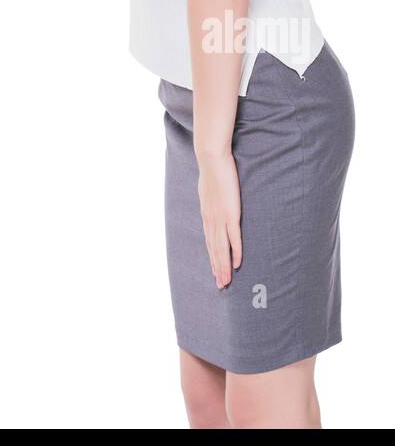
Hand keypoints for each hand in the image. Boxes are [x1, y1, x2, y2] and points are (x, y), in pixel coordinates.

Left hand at [196, 149, 242, 287]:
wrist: (211, 159)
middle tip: (221, 285)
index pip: (209, 242)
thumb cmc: (212, 171)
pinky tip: (238, 263)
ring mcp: (220, 218)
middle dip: (218, 268)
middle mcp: (211, 220)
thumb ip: (212, 199)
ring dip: (224, 266)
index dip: (212, 258)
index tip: (215, 271)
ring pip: (222, 248)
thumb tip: (213, 201)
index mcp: (207, 215)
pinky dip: (236, 252)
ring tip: (226, 281)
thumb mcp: (209, 189)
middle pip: (214, 250)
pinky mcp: (230, 214)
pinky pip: (234, 237)